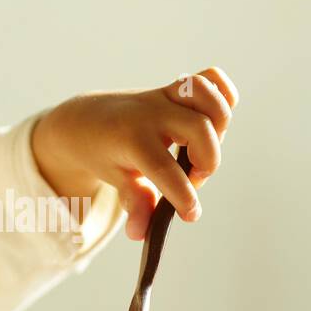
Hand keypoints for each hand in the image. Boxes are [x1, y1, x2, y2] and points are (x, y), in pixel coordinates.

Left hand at [31, 66, 238, 240]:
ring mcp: (166, 95)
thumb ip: (132, 203)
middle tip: (193, 180)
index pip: (165, 168)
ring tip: (202, 150)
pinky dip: (222, 96)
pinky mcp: (177, 88)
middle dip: (206, 162)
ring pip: (209, 95)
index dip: (184, 196)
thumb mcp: (112, 179)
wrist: (87, 120)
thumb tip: (141, 233)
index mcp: (131, 137)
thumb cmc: (103, 153)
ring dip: (219, 127)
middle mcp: (151, 111)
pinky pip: (212, 78)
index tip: (190, 214)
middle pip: (200, 128)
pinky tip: (214, 123)